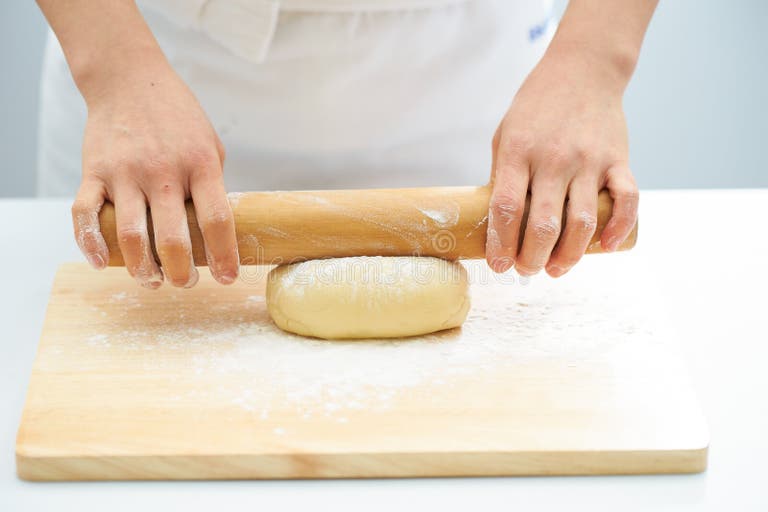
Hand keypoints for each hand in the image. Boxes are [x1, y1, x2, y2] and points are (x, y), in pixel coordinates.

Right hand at [72, 58, 238, 287]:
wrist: (130, 79)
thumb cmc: (177, 117)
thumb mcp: (209, 144)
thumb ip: (211, 184)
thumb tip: (216, 231)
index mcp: (200, 164)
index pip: (217, 220)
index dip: (224, 256)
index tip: (228, 278)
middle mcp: (163, 171)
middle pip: (173, 237)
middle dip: (181, 272)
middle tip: (185, 283)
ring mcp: (125, 172)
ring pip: (131, 234)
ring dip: (143, 268)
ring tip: (153, 281)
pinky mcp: (94, 171)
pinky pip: (85, 214)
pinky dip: (90, 244)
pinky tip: (102, 263)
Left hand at [486, 48, 638, 277]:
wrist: (583, 70)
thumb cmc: (537, 108)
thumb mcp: (506, 135)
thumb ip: (505, 177)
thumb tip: (500, 227)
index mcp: (519, 152)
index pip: (507, 208)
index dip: (501, 244)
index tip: (498, 266)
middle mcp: (554, 158)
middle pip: (544, 224)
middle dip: (534, 258)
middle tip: (528, 270)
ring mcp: (589, 160)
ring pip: (582, 222)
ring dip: (569, 256)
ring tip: (556, 269)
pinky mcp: (618, 160)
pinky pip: (626, 200)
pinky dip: (618, 227)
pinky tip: (605, 247)